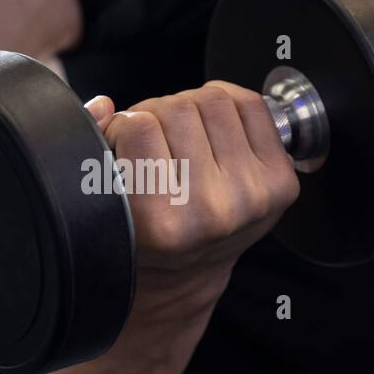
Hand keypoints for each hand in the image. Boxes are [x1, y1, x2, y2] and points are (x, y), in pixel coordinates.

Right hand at [84, 82, 299, 273]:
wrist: (188, 273)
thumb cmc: (147, 234)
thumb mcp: (108, 201)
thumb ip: (94, 149)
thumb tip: (103, 106)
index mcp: (162, 222)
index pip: (138, 127)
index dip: (123, 127)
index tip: (123, 145)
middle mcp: (212, 211)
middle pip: (177, 108)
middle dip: (157, 115)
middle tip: (154, 140)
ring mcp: (252, 195)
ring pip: (214, 100)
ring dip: (191, 108)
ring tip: (181, 136)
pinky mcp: (279, 182)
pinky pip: (252, 106)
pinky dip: (228, 106)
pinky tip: (212, 131)